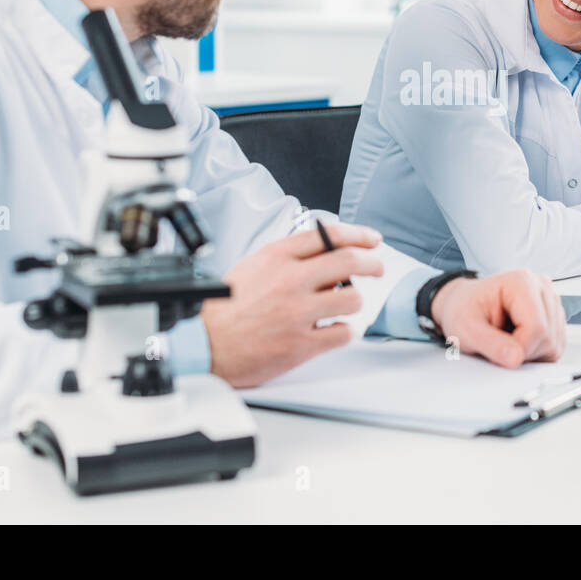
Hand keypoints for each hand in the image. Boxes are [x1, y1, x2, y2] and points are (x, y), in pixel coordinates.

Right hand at [201, 223, 383, 387]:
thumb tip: (326, 253)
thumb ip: (289, 257)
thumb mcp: (254, 266)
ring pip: (352, 298)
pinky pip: (343, 332)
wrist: (202, 342)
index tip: (372, 240)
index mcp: (277, 257)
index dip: (359, 236)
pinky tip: (333, 329)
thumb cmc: (225, 307)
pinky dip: (344, 330)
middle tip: (378, 267)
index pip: (330, 236)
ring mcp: (297, 313)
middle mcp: (290, 280)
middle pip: (350, 261)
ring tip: (344, 305)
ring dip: (355, 301)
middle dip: (372, 263)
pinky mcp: (301, 344)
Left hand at [431, 270, 565, 366]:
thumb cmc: (463, 311)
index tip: (497, 353)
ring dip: (530, 353)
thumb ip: (490, 344)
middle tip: (497, 345)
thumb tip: (516, 358)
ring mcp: (550, 301)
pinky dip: (536, 353)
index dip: (519, 350)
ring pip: (554, 344)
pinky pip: (555, 347)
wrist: (463, 305)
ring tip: (505, 340)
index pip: (537, 329)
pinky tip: (516, 341)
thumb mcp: (465, 329)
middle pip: (548, 337)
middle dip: (523, 352)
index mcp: (521, 282)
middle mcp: (541, 287)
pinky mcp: (554, 317)